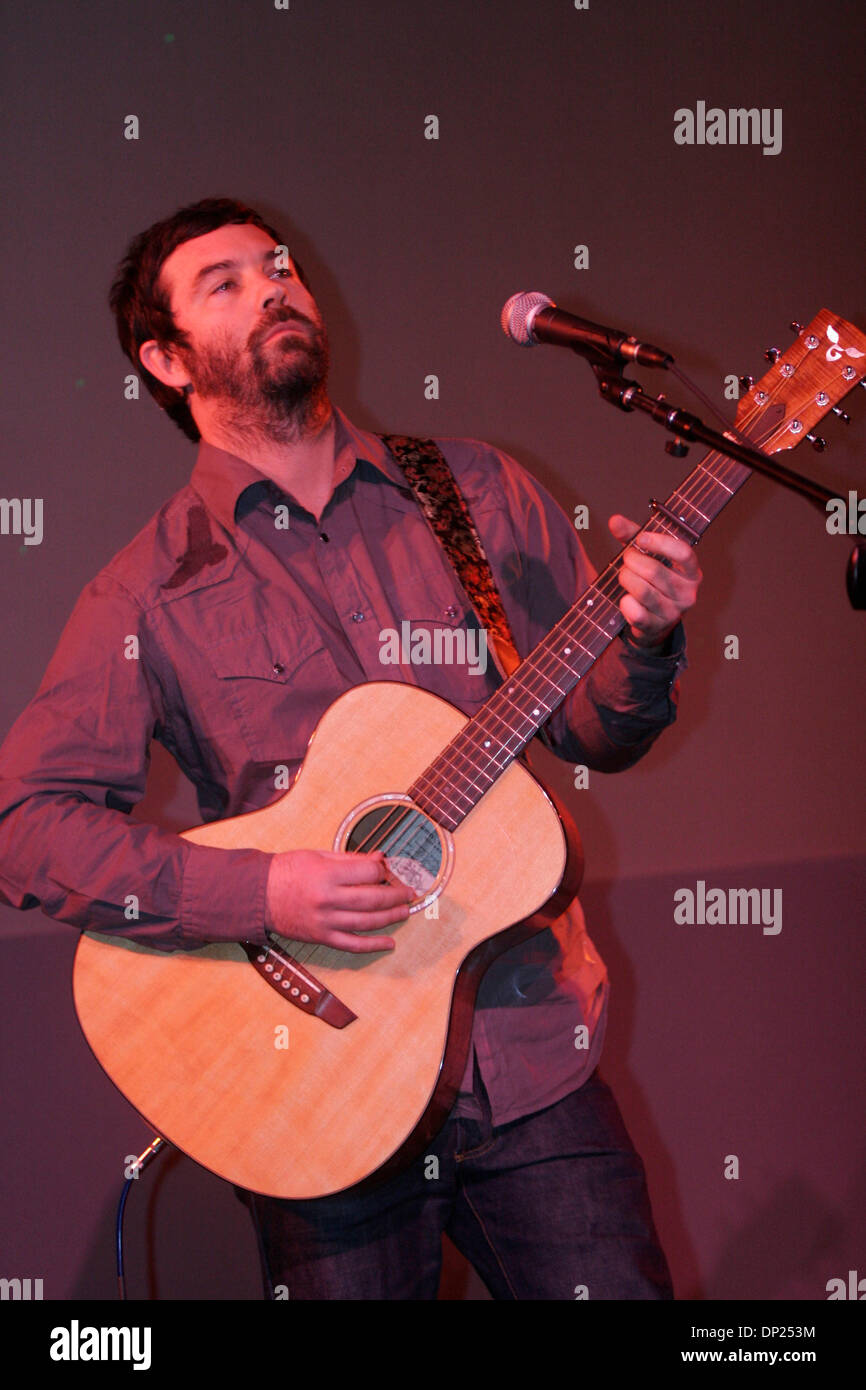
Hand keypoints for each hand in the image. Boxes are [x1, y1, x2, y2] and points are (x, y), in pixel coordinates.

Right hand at [264, 849, 412, 952]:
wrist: (258, 894)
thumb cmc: (286, 870)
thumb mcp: (318, 855)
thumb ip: (351, 859)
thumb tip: (380, 859)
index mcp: (326, 874)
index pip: (368, 873)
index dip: (383, 870)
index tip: (389, 869)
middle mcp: (328, 899)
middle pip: (373, 898)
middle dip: (396, 895)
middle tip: (409, 892)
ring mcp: (325, 921)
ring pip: (367, 922)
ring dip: (391, 917)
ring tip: (404, 912)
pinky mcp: (321, 937)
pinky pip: (352, 945)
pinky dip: (373, 945)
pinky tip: (389, 943)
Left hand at [608, 514, 702, 647]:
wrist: (654, 623)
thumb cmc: (652, 581)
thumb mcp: (648, 556)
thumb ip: (632, 536)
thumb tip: (615, 520)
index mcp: (691, 571)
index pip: (683, 553)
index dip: (661, 543)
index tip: (641, 538)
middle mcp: (687, 593)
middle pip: (655, 571)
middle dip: (633, 562)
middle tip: (626, 559)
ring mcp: (674, 612)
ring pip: (643, 591)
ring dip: (627, 579)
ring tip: (624, 576)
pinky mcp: (657, 627)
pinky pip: (636, 613)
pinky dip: (625, 603)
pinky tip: (625, 599)